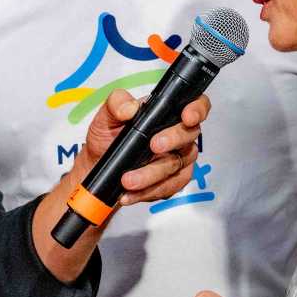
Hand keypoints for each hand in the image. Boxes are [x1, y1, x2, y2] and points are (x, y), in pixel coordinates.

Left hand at [76, 88, 211, 207]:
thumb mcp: (106, 114)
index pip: (196, 104)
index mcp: (167, 112)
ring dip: (151, 174)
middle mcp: (178, 134)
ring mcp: (179, 158)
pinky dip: (147, 191)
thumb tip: (130, 108)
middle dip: (173, 140)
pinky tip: (130, 193)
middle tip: (153, 146)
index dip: (198, 109)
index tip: (187, 117)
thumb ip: (116, 103)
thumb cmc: (108, 136)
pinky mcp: (173, 181)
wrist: (99, 164)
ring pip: (176, 165)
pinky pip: (168, 187)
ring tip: (128, 180)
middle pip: (189, 135)